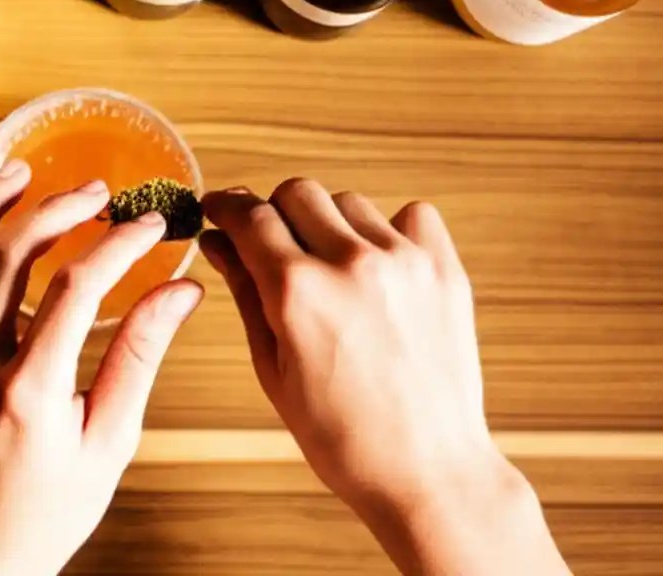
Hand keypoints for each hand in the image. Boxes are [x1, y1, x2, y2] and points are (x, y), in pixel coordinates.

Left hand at [0, 162, 203, 575]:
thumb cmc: (48, 508)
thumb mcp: (110, 440)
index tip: (147, 225)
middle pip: (4, 259)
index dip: (116, 245)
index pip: (74, 289)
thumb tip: (179, 293)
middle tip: (94, 191)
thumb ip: (139, 357)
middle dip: (56, 210)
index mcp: (27, 395)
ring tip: (22, 173)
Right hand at [200, 179, 568, 575]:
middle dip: (275, 213)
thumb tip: (217, 242)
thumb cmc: (342, 436)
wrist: (427, 471)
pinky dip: (389, 231)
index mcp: (298, 292)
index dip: (226, 208)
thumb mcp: (273, 368)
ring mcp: (404, 263)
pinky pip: (411, 215)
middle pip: (298, 192)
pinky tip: (378, 269)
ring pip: (349, 202)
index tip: (218, 209)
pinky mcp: (445, 270)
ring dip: (329, 225)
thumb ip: (245, 292)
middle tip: (273, 247)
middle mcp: (351, 264)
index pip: (250, 217)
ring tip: (331, 272)